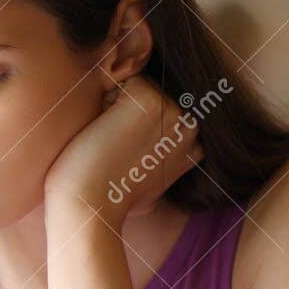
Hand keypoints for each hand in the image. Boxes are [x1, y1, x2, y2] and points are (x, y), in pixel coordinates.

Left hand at [43, 76, 203, 224]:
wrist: (92, 208)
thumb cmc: (110, 198)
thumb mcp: (150, 178)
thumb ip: (161, 153)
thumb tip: (154, 142)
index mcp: (197, 142)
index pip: (161, 108)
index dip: (134, 127)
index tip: (126, 158)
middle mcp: (191, 124)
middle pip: (148, 93)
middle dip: (125, 115)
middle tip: (116, 151)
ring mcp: (173, 110)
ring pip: (134, 85)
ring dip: (113, 109)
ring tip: (110, 143)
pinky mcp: (148, 100)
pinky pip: (120, 80)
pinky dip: (103, 102)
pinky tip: (103, 133)